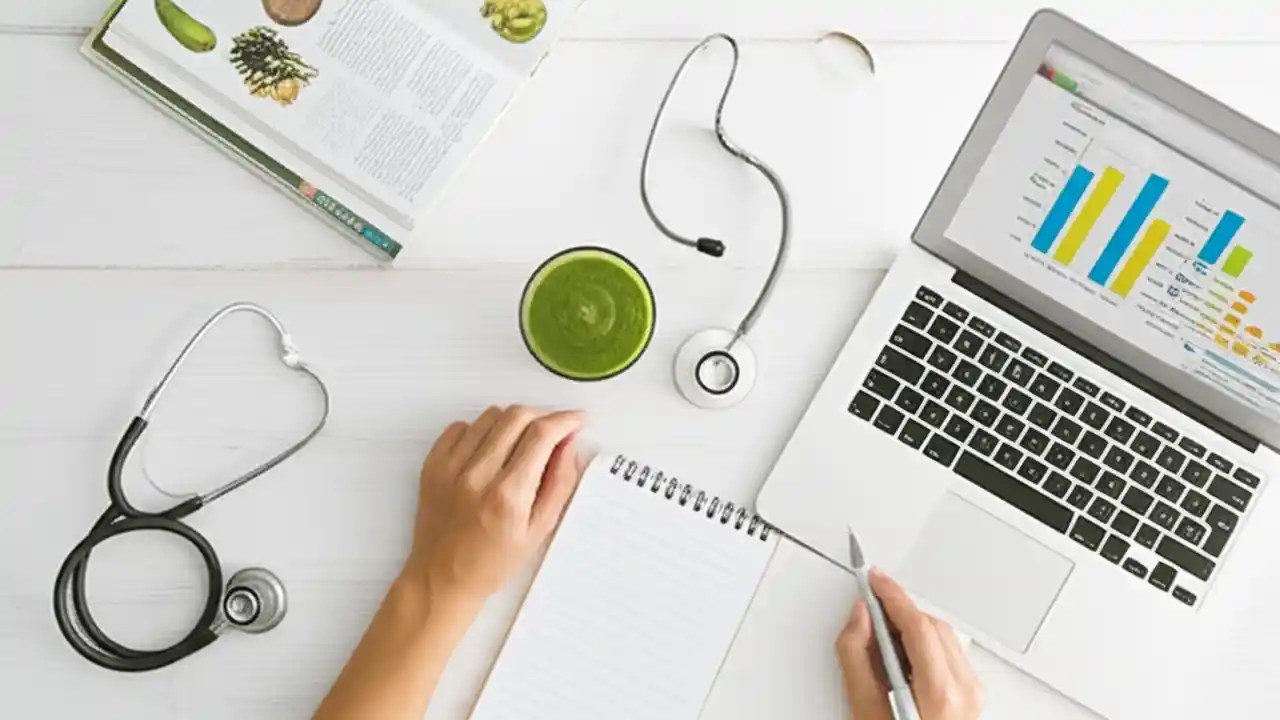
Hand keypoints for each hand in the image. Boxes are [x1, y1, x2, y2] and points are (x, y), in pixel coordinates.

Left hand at [403, 405, 584, 609]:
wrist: (441, 578)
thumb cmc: (492, 562)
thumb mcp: (539, 530)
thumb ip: (559, 484)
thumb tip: (568, 445)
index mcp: (507, 495)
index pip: (542, 435)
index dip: (565, 420)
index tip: (577, 420)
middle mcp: (477, 476)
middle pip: (517, 416)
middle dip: (543, 416)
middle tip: (553, 431)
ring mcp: (450, 468)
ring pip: (490, 416)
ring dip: (513, 421)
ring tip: (520, 444)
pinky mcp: (432, 465)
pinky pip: (461, 427)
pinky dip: (480, 430)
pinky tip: (489, 450)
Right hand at [836, 569, 982, 719]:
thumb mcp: (865, 711)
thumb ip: (856, 658)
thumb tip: (859, 619)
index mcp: (941, 693)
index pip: (917, 626)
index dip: (892, 596)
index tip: (874, 579)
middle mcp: (965, 691)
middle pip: (933, 627)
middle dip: (900, 611)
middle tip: (870, 606)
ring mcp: (973, 695)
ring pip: (944, 638)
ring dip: (912, 628)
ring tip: (881, 634)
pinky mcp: (972, 698)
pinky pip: (950, 655)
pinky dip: (925, 645)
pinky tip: (901, 655)